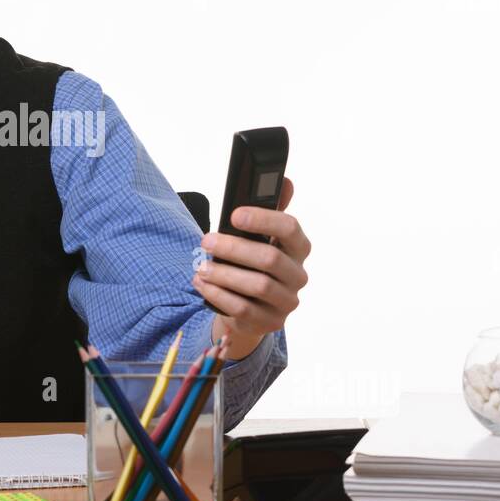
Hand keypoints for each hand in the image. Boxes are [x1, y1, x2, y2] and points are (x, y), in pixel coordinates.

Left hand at [193, 177, 310, 358]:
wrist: (252, 308)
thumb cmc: (253, 263)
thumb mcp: (261, 236)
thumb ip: (272, 210)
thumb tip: (285, 179)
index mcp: (299, 247)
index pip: (290, 228)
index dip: (263, 219)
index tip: (234, 214)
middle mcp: (298, 275)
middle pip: (269, 258)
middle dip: (233, 247)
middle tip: (205, 241)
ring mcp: (287, 301)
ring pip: (257, 285)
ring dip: (223, 274)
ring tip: (200, 267)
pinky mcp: (270, 321)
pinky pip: (243, 308)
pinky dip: (218, 294)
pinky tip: (201, 284)